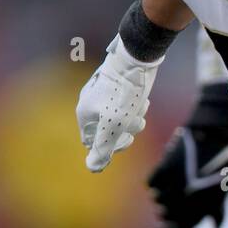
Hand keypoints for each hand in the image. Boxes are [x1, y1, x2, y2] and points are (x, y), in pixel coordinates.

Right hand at [77, 36, 161, 172]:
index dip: (110, 146)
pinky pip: (126, 106)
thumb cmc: (123, 94)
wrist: (136, 59)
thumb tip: (92, 168)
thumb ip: (102, 147)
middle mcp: (91, 105)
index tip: (125, 139)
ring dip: (134, 117)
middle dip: (126, 130)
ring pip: (121, 120)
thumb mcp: (113, 125)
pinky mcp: (117, 89)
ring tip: (140, 104)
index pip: (92, 143)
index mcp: (84, 114)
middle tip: (136, 121)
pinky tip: (142, 99)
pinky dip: (136, 106)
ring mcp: (103, 96)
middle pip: (108, 133)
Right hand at [147, 85, 227, 227]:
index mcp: (205, 206)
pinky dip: (155, 181)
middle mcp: (190, 199)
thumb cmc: (223, 164)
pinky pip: (152, 183)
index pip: (181, 226)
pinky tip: (160, 176)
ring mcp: (177, 183)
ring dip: (160, 195)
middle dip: (165, 210)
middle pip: (167, 212)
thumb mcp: (224, 190)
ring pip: (157, 198)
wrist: (216, 136)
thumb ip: (218, 212)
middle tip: (164, 205)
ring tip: (165, 188)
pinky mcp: (166, 169)